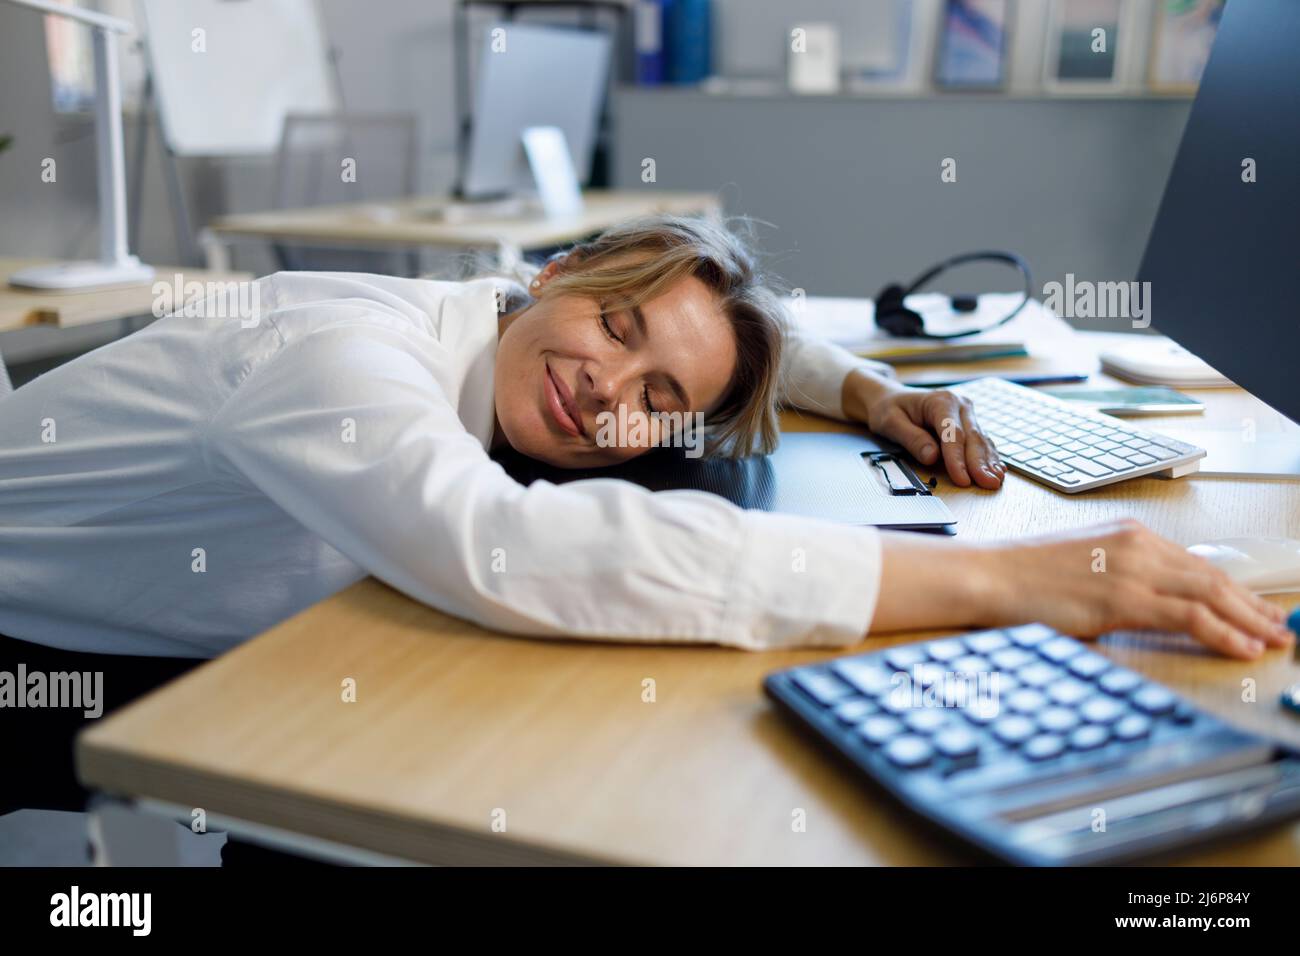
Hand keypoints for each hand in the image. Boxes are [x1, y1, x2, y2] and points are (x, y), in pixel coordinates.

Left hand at [844, 371, 1004, 488]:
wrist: (891, 398)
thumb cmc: (890, 408)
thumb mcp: (891, 422)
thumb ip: (912, 439)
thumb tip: (932, 457)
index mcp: (940, 401)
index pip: (952, 434)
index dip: (958, 458)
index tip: (962, 478)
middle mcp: (959, 405)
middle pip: (972, 438)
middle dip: (980, 464)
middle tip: (987, 484)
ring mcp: (967, 414)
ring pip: (981, 441)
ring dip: (989, 462)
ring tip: (995, 481)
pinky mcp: (969, 424)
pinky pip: (982, 442)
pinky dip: (989, 457)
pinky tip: (997, 470)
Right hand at [984, 520, 1293, 659]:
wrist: (989, 575)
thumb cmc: (1024, 577)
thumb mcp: (1082, 566)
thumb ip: (1118, 578)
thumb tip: (1148, 606)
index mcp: (1128, 535)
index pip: (1195, 564)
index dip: (1232, 590)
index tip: (1253, 609)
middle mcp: (1137, 545)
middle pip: (1213, 577)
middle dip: (1252, 606)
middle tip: (1279, 627)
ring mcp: (1132, 570)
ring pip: (1211, 594)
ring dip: (1248, 621)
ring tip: (1271, 640)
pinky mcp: (1123, 598)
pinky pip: (1190, 616)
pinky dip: (1224, 632)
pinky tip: (1241, 646)